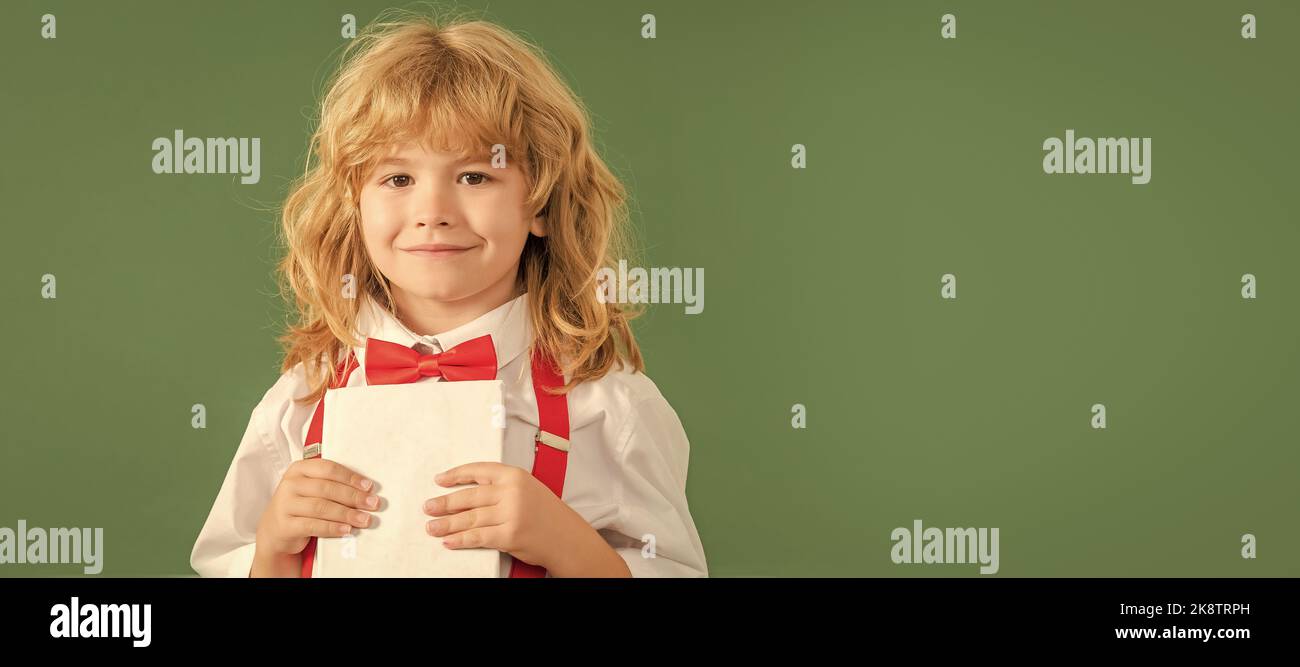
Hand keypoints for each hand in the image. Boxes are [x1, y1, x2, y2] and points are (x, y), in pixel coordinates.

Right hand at [255, 458, 378, 559]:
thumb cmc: (301, 506)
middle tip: (373, 504)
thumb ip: (332, 484)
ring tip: (364, 519)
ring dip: (346, 514)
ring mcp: (284, 505)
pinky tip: (347, 530)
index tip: (369, 486)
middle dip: (353, 497)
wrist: (275, 531)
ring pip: (321, 507)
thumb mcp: (311, 489)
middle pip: (327, 488)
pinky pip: (312, 525)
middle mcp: (289, 484)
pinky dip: (332, 528)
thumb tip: (367, 489)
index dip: (351, 477)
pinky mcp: (284, 525)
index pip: (328, 468)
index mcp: (298, 469)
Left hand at [423, 462, 594, 572]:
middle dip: (445, 503)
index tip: (439, 480)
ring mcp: (511, 514)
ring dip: (447, 523)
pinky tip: (449, 541)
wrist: (567, 537)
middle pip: (469, 497)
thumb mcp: (527, 489)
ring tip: (431, 527)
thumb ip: (501, 487)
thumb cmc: (546, 514)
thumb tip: (465, 494)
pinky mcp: (510, 535)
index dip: (455, 475)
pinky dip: (461, 540)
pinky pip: (478, 537)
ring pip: (470, 518)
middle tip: (428, 507)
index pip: (478, 470)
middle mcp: (512, 492)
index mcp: (515, 475)